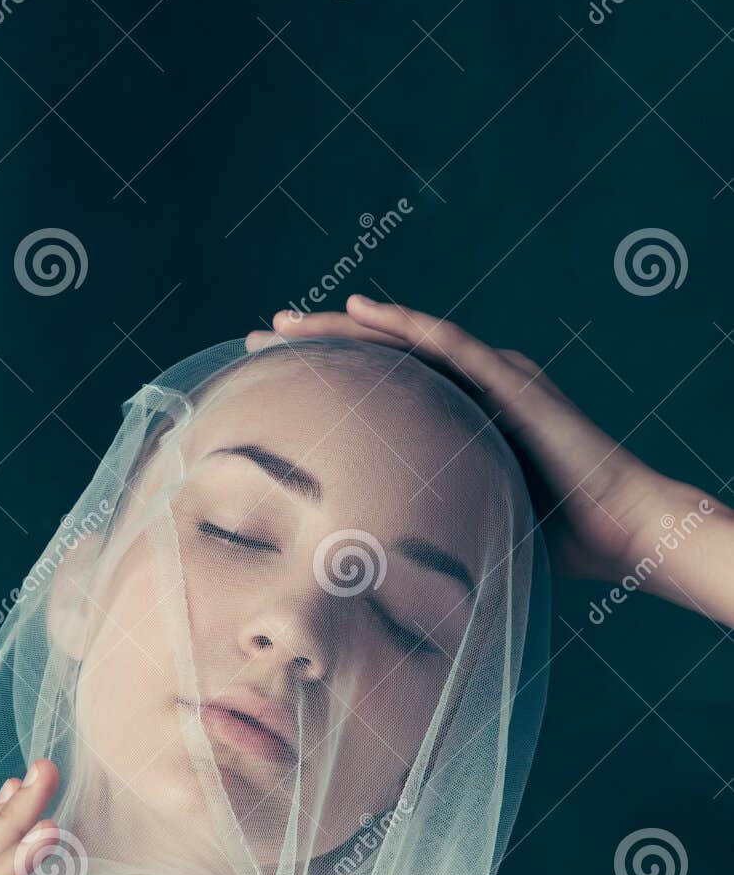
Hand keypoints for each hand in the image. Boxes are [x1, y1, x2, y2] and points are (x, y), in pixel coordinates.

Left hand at [247, 296, 684, 585]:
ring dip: (342, 328)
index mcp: (455, 420)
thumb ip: (421, 521)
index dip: (323, 382)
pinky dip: (402, 325)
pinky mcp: (511, 381)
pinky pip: (448, 344)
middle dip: (316, 346)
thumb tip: (359, 562)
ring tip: (287, 322)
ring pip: (402, 341)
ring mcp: (491, 378)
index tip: (268, 383)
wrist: (618, 530)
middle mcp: (469, 388)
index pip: (377, 391)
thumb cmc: (550, 540)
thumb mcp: (464, 523)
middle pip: (378, 358)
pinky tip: (361, 311)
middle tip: (256, 339)